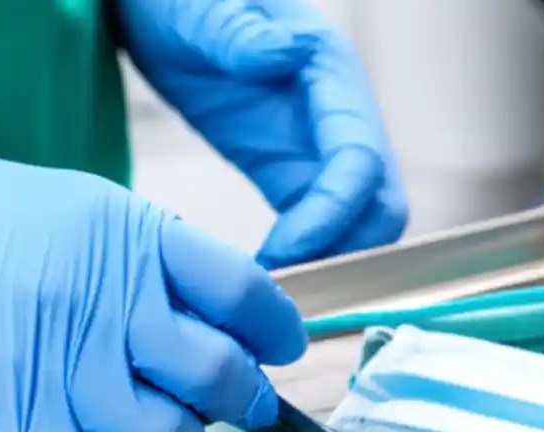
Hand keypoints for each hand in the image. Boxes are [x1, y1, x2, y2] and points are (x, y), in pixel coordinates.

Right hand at [0, 150, 306, 431]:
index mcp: (132, 240)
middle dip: (243, 396)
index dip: (277, 328)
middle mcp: (110, 306)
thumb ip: (158, 262)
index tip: (281, 346)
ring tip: (147, 420)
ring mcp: (66, 374)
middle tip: (238, 399)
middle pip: (220, 375)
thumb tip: (231, 326)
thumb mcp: (80, 212)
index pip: (244, 291)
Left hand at [118, 0, 407, 268]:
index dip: (332, 216)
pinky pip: (321, 228)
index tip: (284, 252)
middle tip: (283, 288)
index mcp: (330, 74)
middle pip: (381, 206)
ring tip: (265, 290)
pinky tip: (258, 274)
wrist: (162, 5)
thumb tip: (286, 56)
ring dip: (327, 262)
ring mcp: (320, 149)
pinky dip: (304, 258)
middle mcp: (340, 118)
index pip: (360, 162)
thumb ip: (239, 33)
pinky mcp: (293, 172)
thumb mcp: (200, 7)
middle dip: (346, 252)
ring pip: (360, 226)